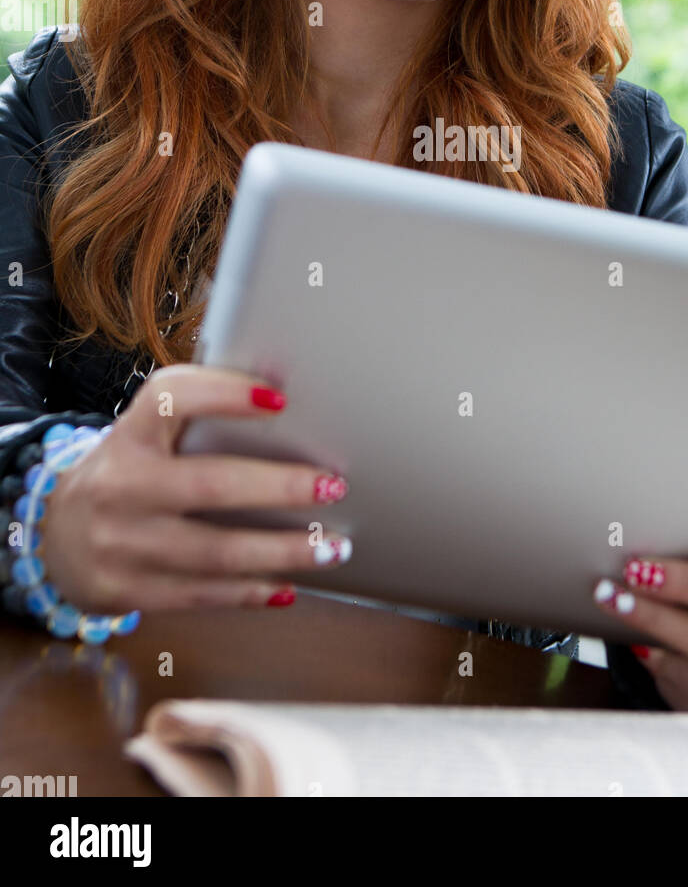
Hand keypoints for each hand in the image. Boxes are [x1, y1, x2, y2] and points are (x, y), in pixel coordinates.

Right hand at [42, 365, 351, 614]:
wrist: (53, 535)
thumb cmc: (125, 473)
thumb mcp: (144, 435)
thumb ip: (196, 418)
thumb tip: (281, 399)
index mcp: (128, 434)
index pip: (173, 399)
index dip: (226, 394)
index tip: (280, 398)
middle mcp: (120, 486)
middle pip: (212, 485)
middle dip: (282, 487)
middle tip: (333, 485)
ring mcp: (121, 544)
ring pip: (217, 552)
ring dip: (284, 551)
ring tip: (332, 546)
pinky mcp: (127, 591)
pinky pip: (204, 593)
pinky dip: (253, 590)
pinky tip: (289, 585)